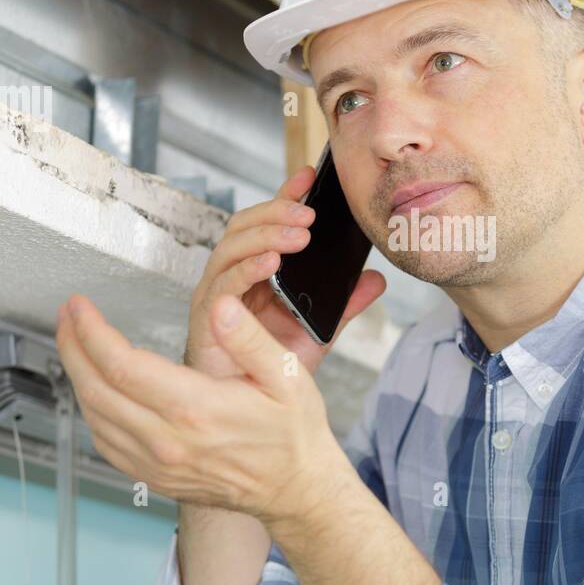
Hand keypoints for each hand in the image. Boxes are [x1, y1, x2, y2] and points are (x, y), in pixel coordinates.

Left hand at [55, 293, 354, 524]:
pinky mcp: (156, 477)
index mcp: (197, 409)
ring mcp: (158, 463)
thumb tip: (221, 308)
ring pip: (95, 416)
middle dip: (73, 345)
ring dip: (77, 376)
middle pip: (96, 388)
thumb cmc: (293, 435)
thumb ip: (251, 338)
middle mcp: (169, 440)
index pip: (122, 364)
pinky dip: (91, 411)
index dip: (92, 330)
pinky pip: (106, 444)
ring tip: (74, 345)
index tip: (81, 306)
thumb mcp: (288, 376)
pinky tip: (93, 391)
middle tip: (68, 316)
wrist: (296, 489)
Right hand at [185, 166, 385, 378]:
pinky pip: (224, 284)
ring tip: (298, 235)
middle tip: (310, 213)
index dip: (285, 196)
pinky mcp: (206, 316)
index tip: (309, 174)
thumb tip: (376, 278)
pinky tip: (272, 263)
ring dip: (266, 235)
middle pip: (244, 226)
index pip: (267, 222)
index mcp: (255, 271)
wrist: (247, 410)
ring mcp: (216, 294)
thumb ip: (344, 304)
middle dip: (277, 212)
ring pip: (232, 247)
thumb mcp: (318, 330)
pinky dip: (248, 269)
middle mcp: (231, 276)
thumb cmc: (268, 366)